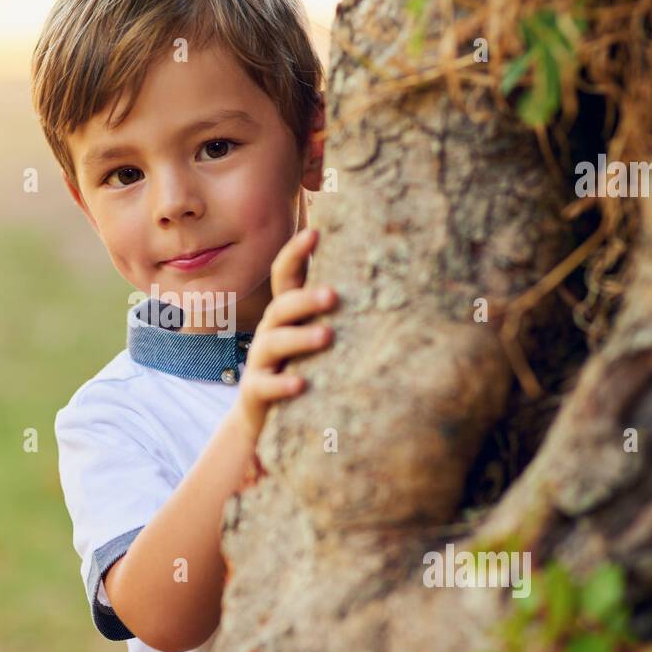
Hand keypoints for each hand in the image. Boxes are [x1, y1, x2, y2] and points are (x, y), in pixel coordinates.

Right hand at [234, 227, 337, 444]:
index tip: (316, 232)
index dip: (295, 253)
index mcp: (287, 315)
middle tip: (334, 296)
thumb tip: (396, 286)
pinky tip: (301, 384)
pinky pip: (265, 385)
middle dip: (306, 299)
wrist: (264, 419)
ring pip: (273, 342)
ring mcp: (260, 361)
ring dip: (300, 337)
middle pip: (282, 307)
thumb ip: (339, 315)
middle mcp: (271, 332)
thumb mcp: (317, 339)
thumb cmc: (304, 369)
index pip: (285, 276)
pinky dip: (282, 384)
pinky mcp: (255, 392)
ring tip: (327, 336)